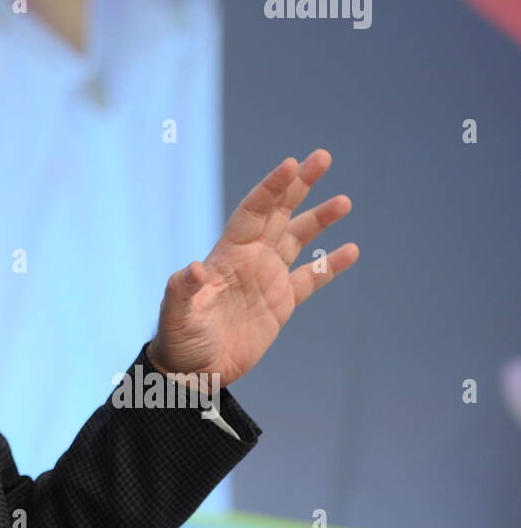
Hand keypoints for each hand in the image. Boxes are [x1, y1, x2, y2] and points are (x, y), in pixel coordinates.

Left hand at [147, 149, 358, 384]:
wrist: (194, 371)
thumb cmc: (179, 339)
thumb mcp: (177, 314)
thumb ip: (184, 290)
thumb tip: (192, 269)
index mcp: (226, 255)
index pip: (253, 212)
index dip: (271, 188)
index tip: (292, 163)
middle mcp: (249, 259)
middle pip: (278, 213)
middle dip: (299, 186)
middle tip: (322, 157)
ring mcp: (266, 279)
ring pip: (297, 240)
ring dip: (320, 219)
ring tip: (344, 200)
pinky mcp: (281, 304)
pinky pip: (310, 279)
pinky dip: (329, 265)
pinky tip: (351, 250)